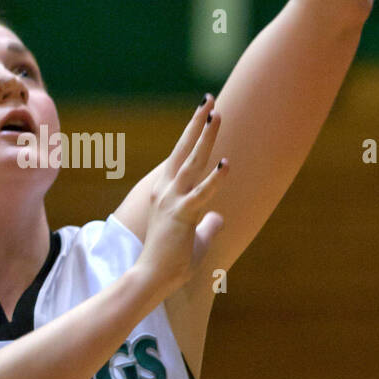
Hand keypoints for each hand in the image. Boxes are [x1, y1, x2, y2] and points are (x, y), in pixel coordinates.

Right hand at [134, 98, 227, 300]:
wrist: (151, 279)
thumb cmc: (171, 261)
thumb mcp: (194, 240)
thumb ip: (207, 226)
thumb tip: (218, 218)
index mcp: (166, 192)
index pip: (181, 156)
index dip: (192, 134)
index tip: (203, 113)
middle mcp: (166, 190)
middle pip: (184, 149)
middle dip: (197, 123)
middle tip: (208, 99)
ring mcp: (172, 201)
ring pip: (192, 162)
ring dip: (205, 137)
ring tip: (216, 115)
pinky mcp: (181, 215)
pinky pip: (201, 194)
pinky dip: (215, 179)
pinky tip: (226, 164)